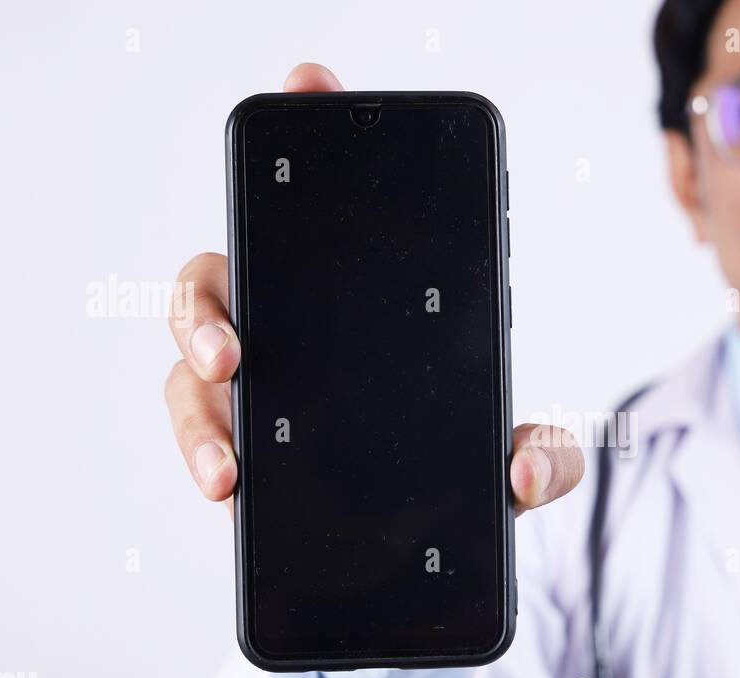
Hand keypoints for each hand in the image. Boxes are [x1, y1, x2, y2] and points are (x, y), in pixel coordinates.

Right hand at [165, 63, 583, 516]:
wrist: (437, 532)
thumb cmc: (470, 466)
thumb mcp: (522, 457)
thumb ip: (545, 459)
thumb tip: (522, 471)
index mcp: (361, 303)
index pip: (330, 210)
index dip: (312, 134)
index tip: (310, 82)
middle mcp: (297, 327)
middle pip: (223, 281)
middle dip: (207, 307)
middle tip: (230, 352)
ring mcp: (263, 385)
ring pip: (194, 369)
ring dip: (198, 408)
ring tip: (227, 464)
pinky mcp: (241, 443)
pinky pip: (204, 434)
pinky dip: (204, 454)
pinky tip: (225, 484)